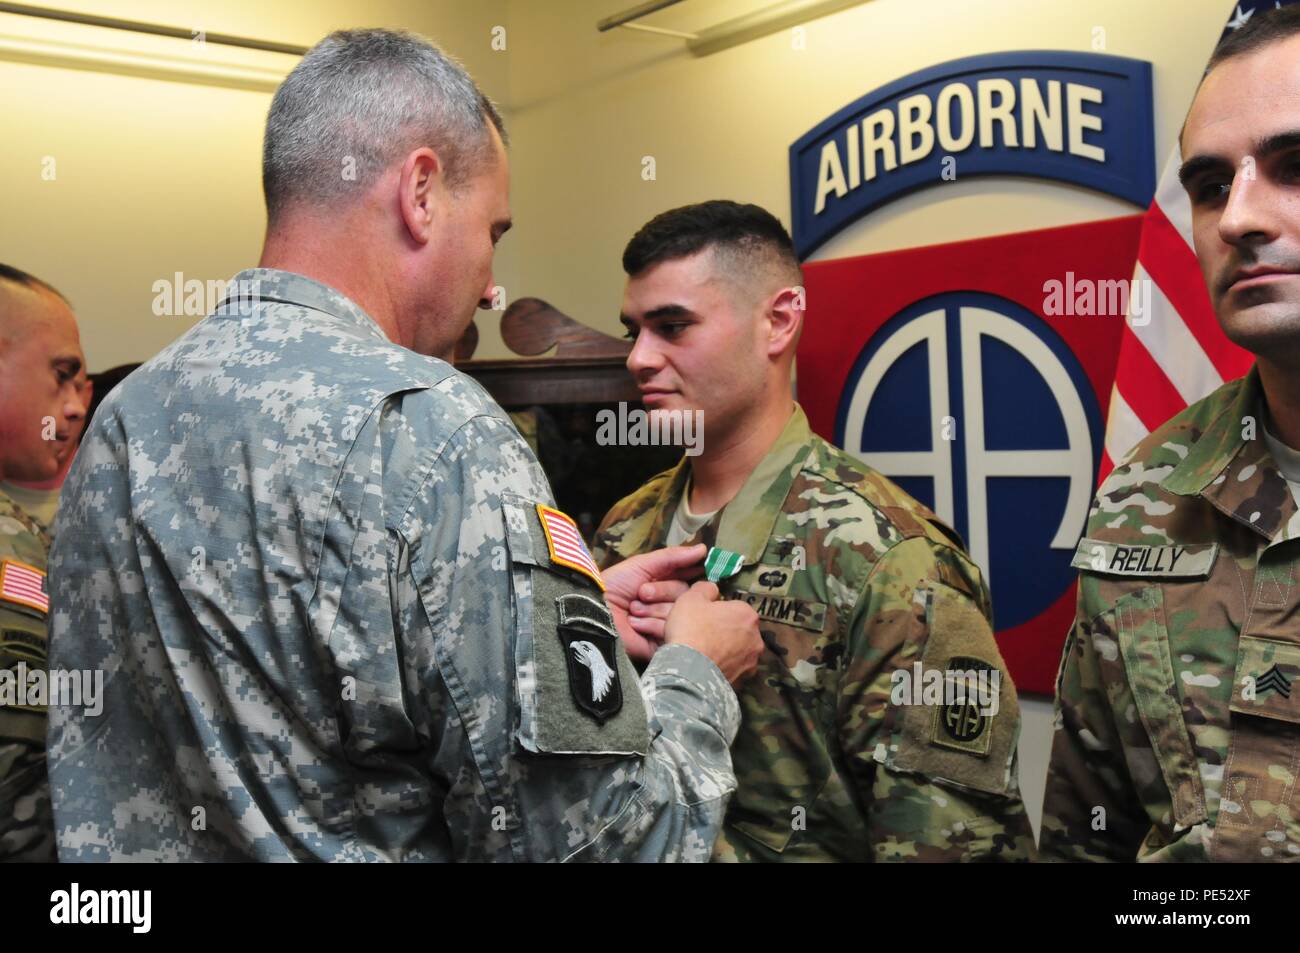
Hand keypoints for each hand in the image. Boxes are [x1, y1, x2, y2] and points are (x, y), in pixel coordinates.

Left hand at [603, 544, 706, 662]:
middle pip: (686, 595)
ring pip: (681, 614)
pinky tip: (636, 626)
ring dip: (654, 609)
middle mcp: (668, 605)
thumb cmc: (614, 586)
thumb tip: (704, 548)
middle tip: (642, 593)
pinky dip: (653, 626)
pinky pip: (673, 633)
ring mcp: (666, 626)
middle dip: (663, 591)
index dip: (692, 572)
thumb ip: (673, 557)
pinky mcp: (661, 646)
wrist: (595, 612)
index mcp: (665, 585)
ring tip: (633, 611)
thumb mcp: (642, 565)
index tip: (701, 565)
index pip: (689, 578)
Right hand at [664, 581, 762, 685]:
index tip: (702, 618)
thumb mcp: (691, 598)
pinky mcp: (744, 681)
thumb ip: (705, 588)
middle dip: (725, 632)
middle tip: (703, 636)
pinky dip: (724, 668)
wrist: (688, 670)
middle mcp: (756, 637)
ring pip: (738, 651)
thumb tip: (713, 589)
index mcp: (747, 613)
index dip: (716, 612)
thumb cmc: (691, 629)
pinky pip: (733, 670)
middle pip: (739, 630)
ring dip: (727, 651)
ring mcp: (752, 662)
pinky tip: (709, 669)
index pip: (733, 607)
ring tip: (705, 655)